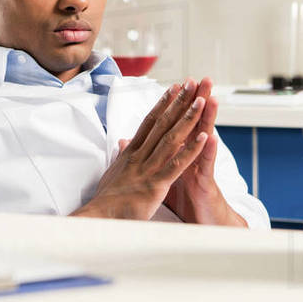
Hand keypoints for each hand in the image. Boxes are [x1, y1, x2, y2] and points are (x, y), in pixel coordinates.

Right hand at [72, 79, 209, 219]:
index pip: (149, 122)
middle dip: (178, 102)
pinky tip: (204, 137)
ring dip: (188, 119)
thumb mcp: (113, 172)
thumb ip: (122, 156)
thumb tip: (123, 143)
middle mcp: (140, 155)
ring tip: (201, 101)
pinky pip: (177, 164)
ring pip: (172, 138)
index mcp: (131, 153)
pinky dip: (191, 150)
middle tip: (191, 84)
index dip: (163, 104)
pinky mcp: (156, 184)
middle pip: (162, 123)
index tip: (173, 89)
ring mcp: (148, 168)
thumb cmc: (106, 199)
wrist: (98, 217)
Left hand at [161, 78, 245, 226]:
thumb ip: (149, 158)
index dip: (178, 105)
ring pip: (205, 139)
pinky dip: (207, 151)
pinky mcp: (204, 185)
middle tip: (202, 79)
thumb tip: (129, 143)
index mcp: (179, 153)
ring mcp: (200, 169)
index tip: (177, 84)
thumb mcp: (163, 177)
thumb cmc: (186, 201)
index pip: (178, 124)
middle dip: (197, 102)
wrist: (203, 224)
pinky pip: (206, 166)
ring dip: (208, 118)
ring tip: (210, 98)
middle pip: (195, 124)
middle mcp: (193, 157)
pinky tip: (209, 137)